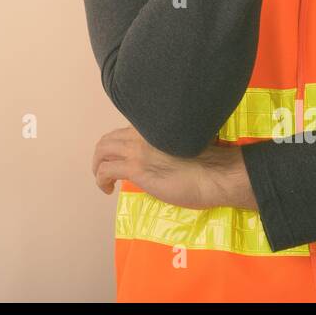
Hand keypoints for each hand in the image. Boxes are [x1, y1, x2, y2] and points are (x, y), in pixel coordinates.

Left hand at [91, 126, 255, 210]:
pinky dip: (100, 179)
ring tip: (104, 180)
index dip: (119, 144)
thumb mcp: (182, 144)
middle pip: (108, 139)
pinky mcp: (135, 168)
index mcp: (153, 125)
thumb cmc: (209, 162)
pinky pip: (105, 170)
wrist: (217, 174)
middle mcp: (141, 133)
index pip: (124, 130)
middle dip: (102, 155)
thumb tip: (155, 157)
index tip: (124, 158)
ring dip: (98, 166)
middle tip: (107, 170)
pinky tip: (107, 189)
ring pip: (102, 152)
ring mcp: (137, 149)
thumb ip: (163, 145)